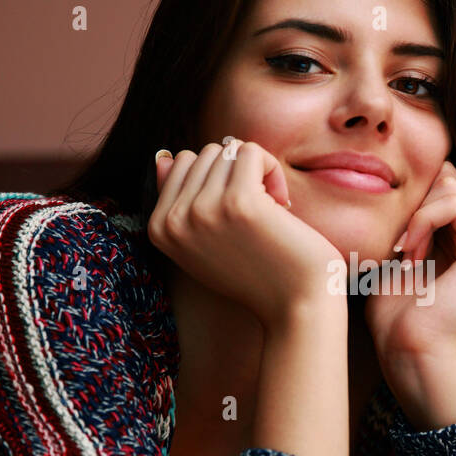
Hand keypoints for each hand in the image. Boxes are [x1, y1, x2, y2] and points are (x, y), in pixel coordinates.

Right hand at [148, 140, 345, 328]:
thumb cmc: (257, 274)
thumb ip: (180, 204)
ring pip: (229, 149)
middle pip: (206, 153)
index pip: (183, 163)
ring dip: (258, 173)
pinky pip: (252, 151)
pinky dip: (273, 170)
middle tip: (260, 213)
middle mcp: (174, 219)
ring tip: (271, 211)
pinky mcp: (238, 202)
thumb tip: (162, 157)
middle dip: (237, 173)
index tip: (239, 214)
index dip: (219, 180)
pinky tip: (282, 205)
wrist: (295, 306)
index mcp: (160, 228)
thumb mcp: (205, 242)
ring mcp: (202, 210)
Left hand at [364, 160, 455, 393]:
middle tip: (396, 244)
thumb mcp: (393, 249)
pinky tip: (412, 253)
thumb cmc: (393, 308)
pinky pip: (454, 204)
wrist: (406, 346)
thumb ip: (405, 213)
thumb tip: (393, 174)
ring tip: (404, 252)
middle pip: (445, 176)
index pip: (438, 179)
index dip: (408, 196)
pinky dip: (424, 222)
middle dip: (412, 203)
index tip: (389, 235)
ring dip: (415, 216)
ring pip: (448, 186)